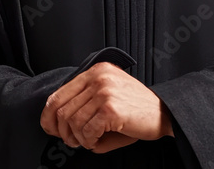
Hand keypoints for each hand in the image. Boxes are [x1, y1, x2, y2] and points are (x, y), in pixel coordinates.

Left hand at [40, 62, 173, 151]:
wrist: (164, 113)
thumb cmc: (135, 108)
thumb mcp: (108, 95)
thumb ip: (84, 102)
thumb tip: (56, 122)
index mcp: (96, 71)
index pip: (58, 94)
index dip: (49, 116)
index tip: (50, 129)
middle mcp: (98, 77)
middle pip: (62, 110)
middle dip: (63, 132)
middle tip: (73, 141)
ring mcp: (105, 91)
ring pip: (73, 122)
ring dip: (78, 138)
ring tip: (89, 141)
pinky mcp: (111, 109)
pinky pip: (87, 131)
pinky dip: (89, 142)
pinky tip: (97, 142)